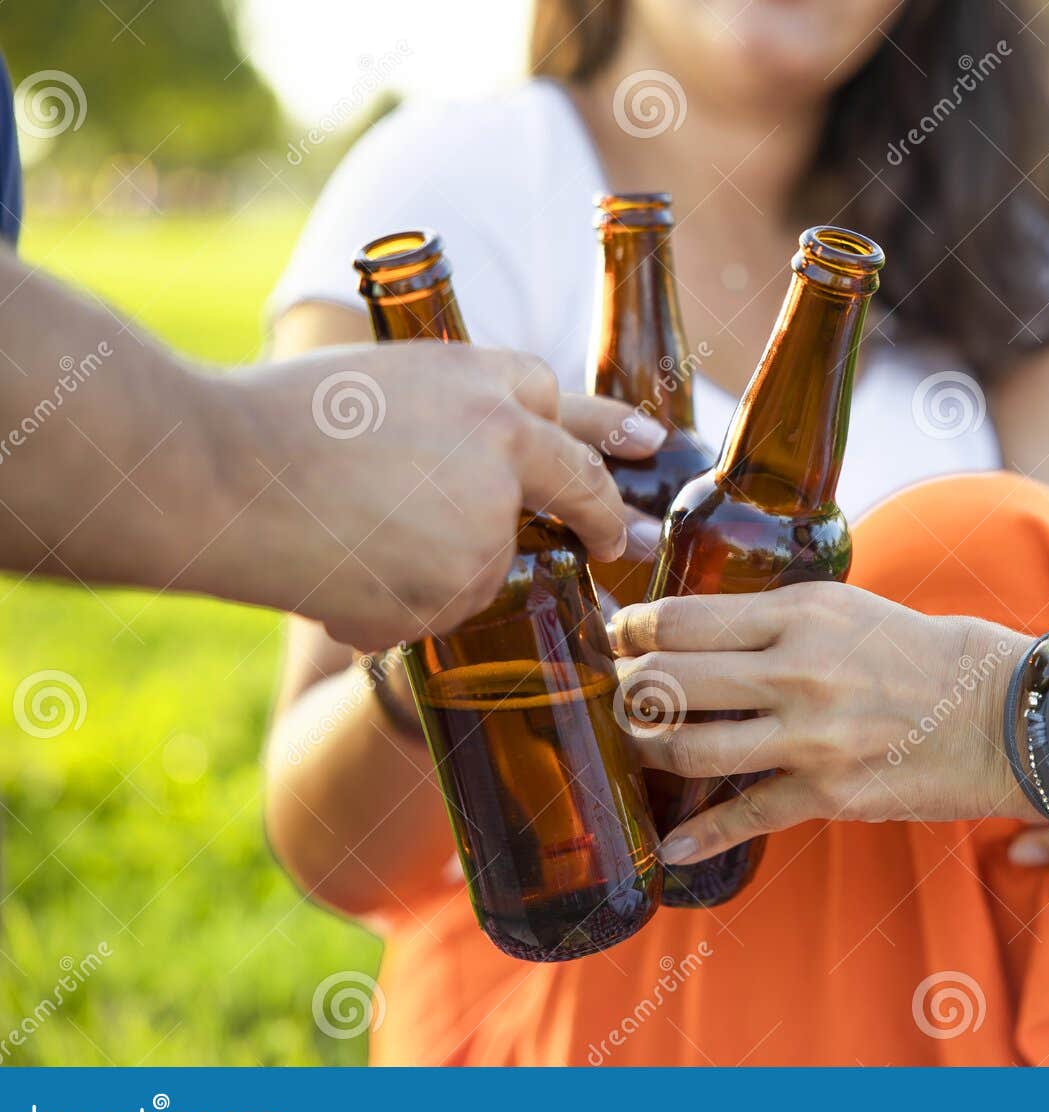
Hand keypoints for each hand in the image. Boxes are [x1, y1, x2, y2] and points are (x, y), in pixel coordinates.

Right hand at [192, 343, 663, 648]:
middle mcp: (504, 450)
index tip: (642, 449)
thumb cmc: (285, 420)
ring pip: (494, 565)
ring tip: (360, 542)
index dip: (605, 436)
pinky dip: (400, 607)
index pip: (570, 414)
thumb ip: (466, 411)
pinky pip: (441, 611)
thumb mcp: (390, 380)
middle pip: (575, 492)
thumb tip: (526, 445)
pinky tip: (345, 578)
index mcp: (487, 386)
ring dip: (446, 570)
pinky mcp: (456, 588)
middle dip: (606, 522)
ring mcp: (485, 525)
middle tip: (624, 543)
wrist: (224, 476)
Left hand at [608, 584, 1036, 862]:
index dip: (632, 631)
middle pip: (668, 681)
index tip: (618, 638)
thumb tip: (707, 630)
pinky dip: (698, 834)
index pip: (681, 619)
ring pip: (690, 748)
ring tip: (644, 745)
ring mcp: (810, 735)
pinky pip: (744, 816)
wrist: (1002, 713)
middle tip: (620, 695)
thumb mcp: (847, 607)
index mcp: (800, 612)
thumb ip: (777, 617)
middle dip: (629, 691)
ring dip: (651, 750)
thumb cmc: (924, 653)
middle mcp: (796, 669)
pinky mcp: (828, 792)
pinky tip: (673, 843)